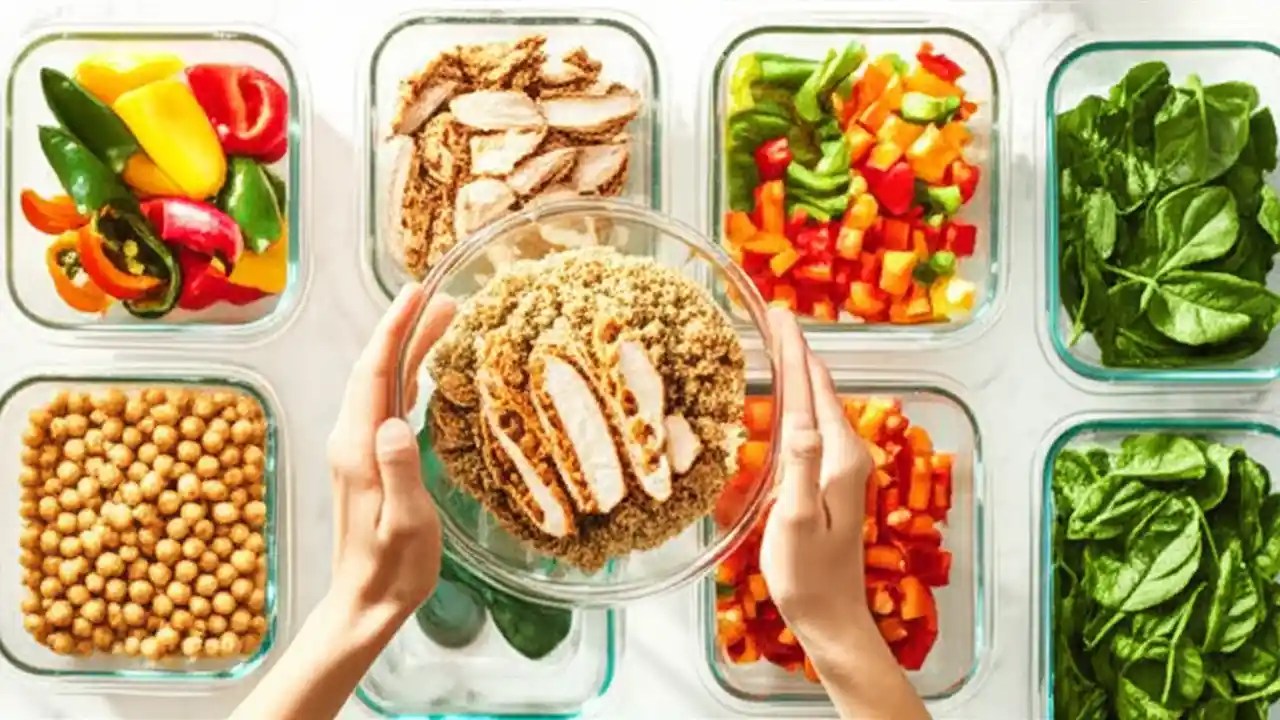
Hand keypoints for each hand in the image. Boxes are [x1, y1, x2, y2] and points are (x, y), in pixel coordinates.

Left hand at [326, 284, 455, 627]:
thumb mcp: (407, 523)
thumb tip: (397, 421)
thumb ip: (401, 470)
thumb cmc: (394, 568)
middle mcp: (352, 438)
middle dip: (404, 326)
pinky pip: (386, 401)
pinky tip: (426, 368)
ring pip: (381, 382)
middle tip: (441, 296)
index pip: (374, 373)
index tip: (417, 292)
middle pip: (375, 367)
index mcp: (359, 447)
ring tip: (443, 319)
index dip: (394, 329)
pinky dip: (407, 374)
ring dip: (407, 347)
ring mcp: (357, 447)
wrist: (365, 603)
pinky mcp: (367, 458)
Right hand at [759, 308, 874, 654]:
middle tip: (771, 315)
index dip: (793, 348)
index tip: (777, 313)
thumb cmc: (807, 577)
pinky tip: (784, 397)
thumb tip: (800, 419)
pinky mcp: (832, 478)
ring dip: (797, 370)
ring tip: (775, 342)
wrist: (832, 617)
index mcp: (838, 457)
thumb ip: (801, 467)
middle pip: (818, 388)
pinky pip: (814, 423)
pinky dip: (797, 398)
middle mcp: (847, 453)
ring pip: (817, 403)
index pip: (811, 389)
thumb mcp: (795, 521)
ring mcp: (842, 465)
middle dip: (795, 349)